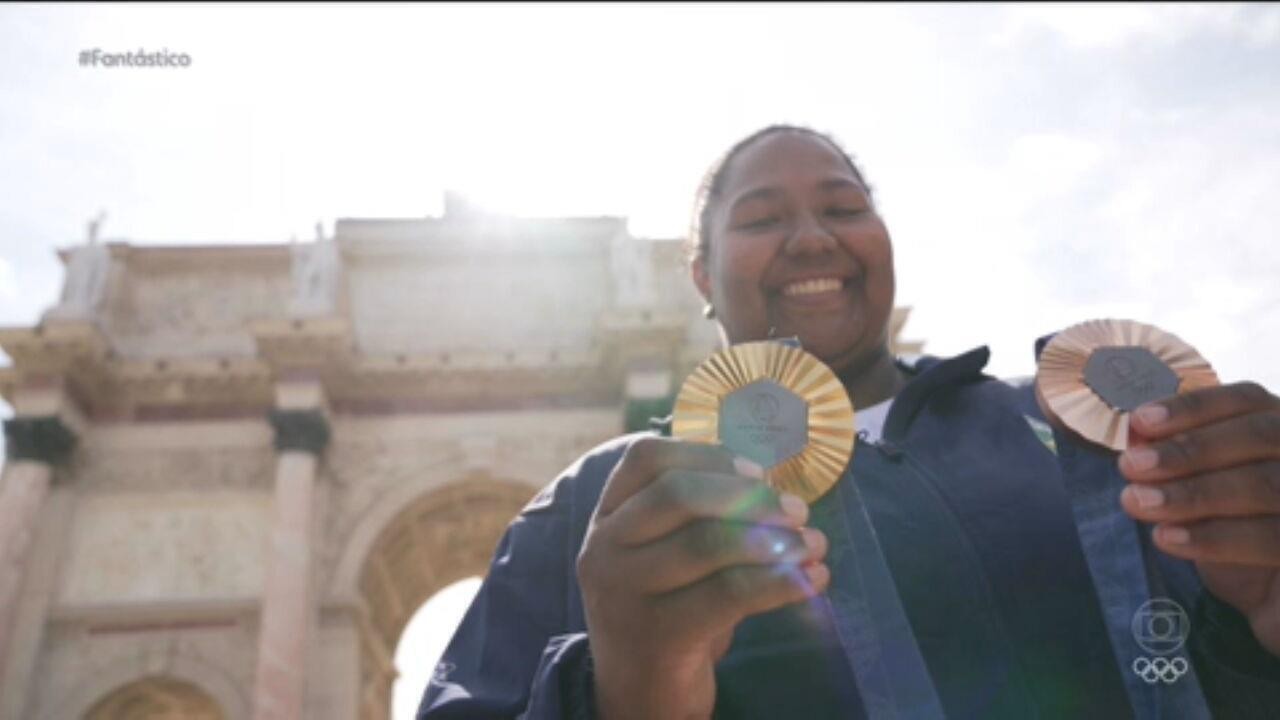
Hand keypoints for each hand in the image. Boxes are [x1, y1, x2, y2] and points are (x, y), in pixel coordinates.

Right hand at [576, 437, 828, 719]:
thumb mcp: (667, 556)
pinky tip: (812, 580)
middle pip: (677, 494)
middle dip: (748, 495)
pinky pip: (728, 593)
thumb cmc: (668, 611)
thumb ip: (700, 516)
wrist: (638, 696)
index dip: (707, 455)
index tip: (756, 471)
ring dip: (775, 539)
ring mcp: (624, 594)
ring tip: (814, 546)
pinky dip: (780, 581)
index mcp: (608, 518)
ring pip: (707, 542)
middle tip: (797, 511)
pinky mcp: (656, 635)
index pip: (646, 458)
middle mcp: (604, 549)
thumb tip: (774, 485)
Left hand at [1118, 381, 1279, 656]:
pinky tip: (1167, 538)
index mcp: (1279, 425)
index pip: (1245, 399)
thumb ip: (1169, 458)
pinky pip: (1271, 538)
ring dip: (1193, 493)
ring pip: (1265, 485)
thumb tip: (1134, 437)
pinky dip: (1214, 538)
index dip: (1193, 407)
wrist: (1269, 594)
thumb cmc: (1227, 526)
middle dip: (1188, 450)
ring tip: (1137, 502)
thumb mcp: (1194, 486)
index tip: (1140, 420)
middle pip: (1258, 436)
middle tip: (1131, 466)